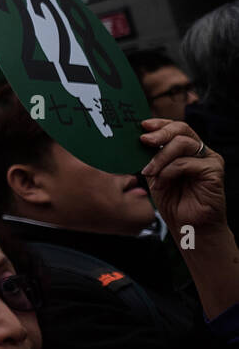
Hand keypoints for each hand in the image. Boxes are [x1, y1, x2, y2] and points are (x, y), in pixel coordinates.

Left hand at [140, 119, 227, 238]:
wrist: (188, 225)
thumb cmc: (173, 201)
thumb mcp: (155, 174)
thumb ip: (150, 157)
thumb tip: (135, 140)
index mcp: (187, 149)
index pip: (175, 127)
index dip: (159, 123)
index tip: (141, 125)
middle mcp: (200, 151)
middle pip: (181, 129)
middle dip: (159, 133)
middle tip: (143, 140)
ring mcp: (209, 159)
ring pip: (182, 144)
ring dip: (160, 157)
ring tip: (148, 172)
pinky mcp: (214, 171)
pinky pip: (186, 163)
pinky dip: (169, 171)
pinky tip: (161, 183)